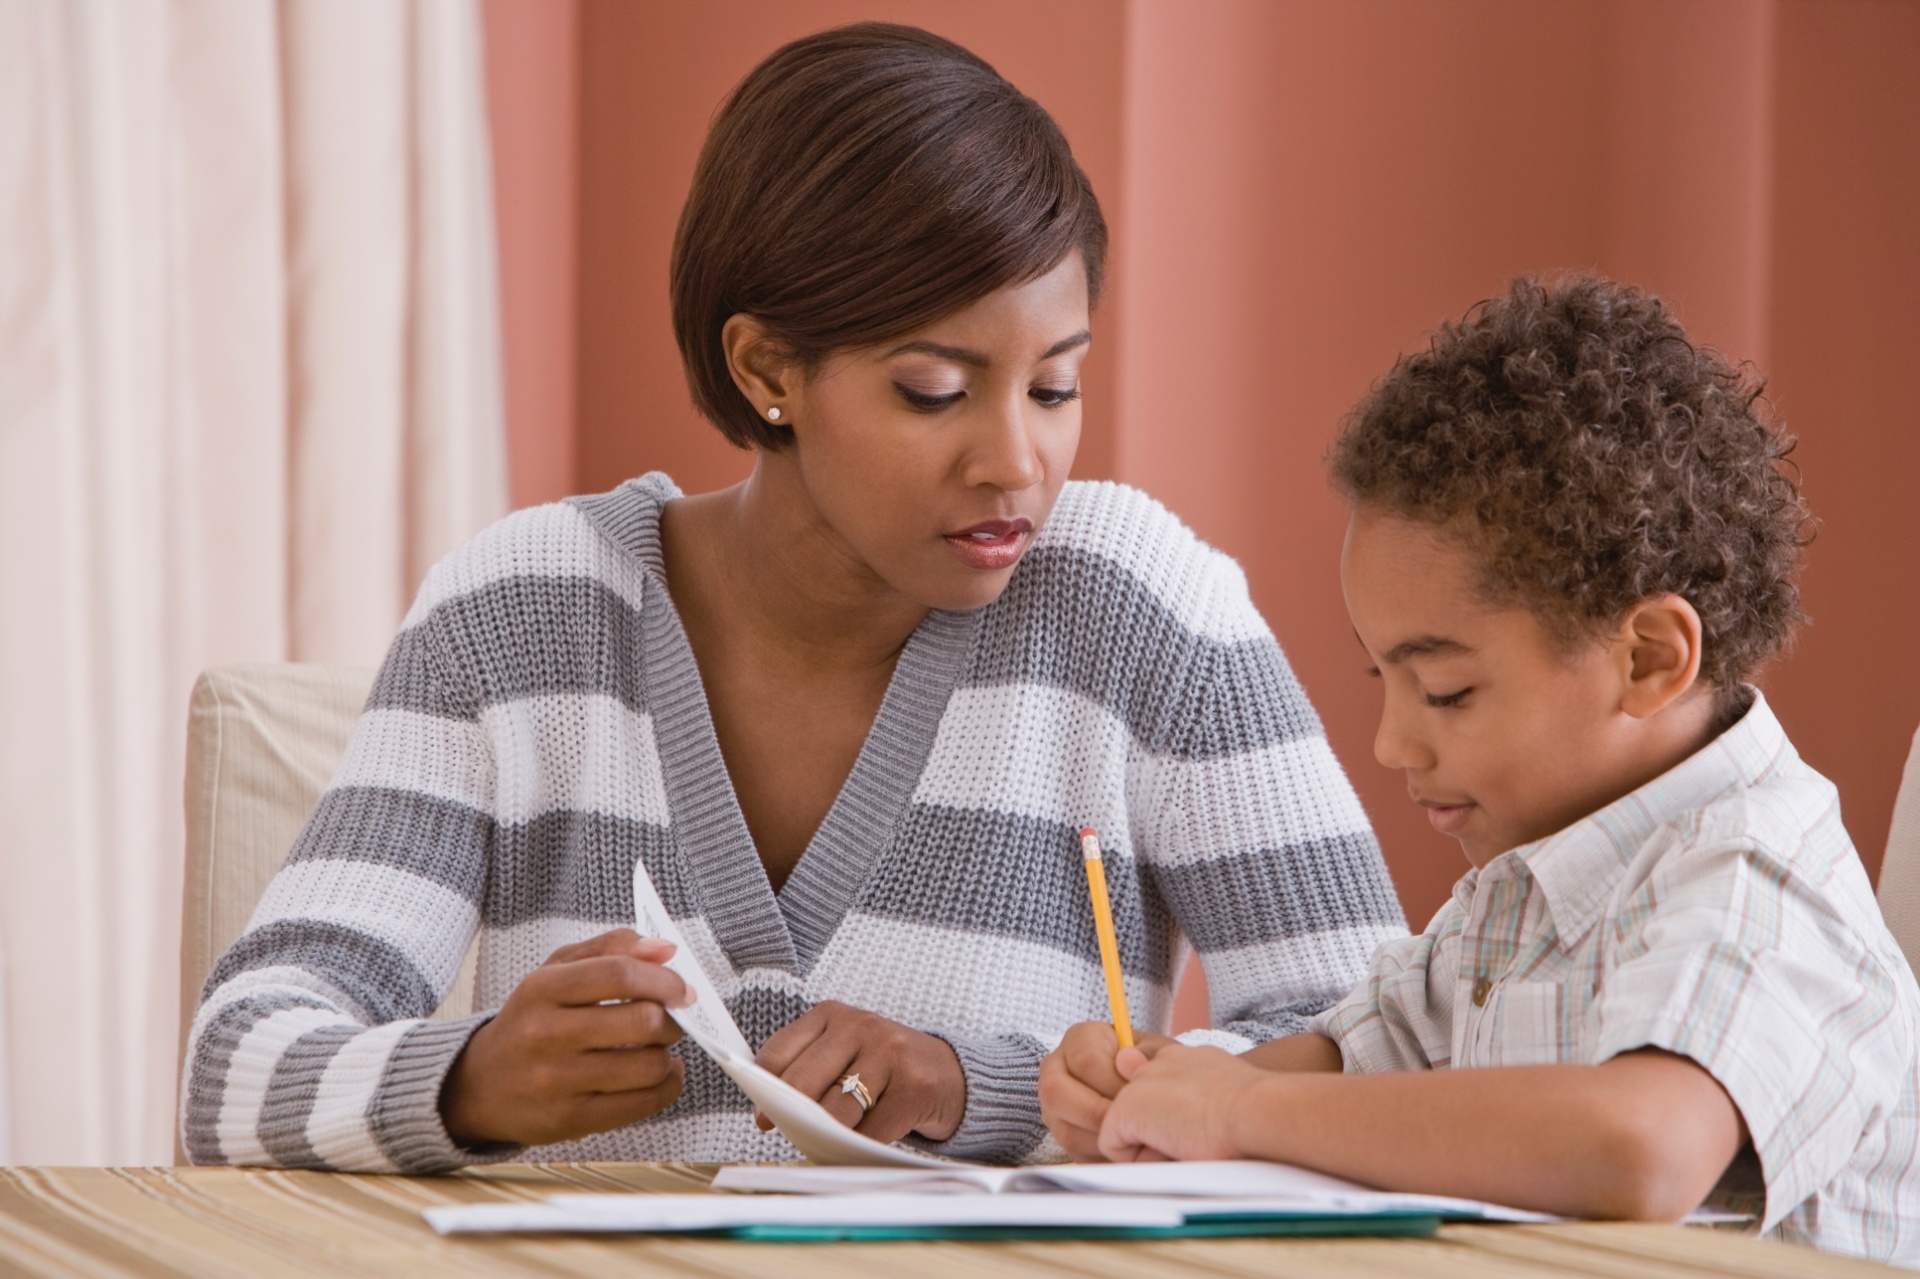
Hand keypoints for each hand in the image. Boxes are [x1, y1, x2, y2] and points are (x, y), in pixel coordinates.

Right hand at [440, 929, 688, 1147]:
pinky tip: (661, 1076)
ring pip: (648, 1065)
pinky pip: (641, 1104)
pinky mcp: (570, 1119)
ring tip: (659, 1049)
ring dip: (668, 1056)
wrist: (480, 1085)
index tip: (683, 989)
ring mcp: (556, 1081)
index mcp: (542, 989)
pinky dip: (666, 1087)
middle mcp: (545, 1034)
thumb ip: (611, 948)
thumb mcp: (556, 971)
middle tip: (672, 1020)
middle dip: (673, 1020)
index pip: (619, 974)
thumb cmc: (531, 1020)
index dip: (664, 980)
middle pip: (642, 1020)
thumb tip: (665, 949)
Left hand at [753, 1000, 966, 1144]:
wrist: (950, 1074)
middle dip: (789, 1115)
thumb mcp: (845, 1052)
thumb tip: (768, 1112)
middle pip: (804, 1082)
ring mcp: (891, 1053)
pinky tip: (858, 1147)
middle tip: (787, 1133)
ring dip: (826, 1135)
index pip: (780, 1051)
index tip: (761, 1115)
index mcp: (832, 1015)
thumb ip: (809, 1070)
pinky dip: (859, 1147)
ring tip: (824, 1143)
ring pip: (837, 1110)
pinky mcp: (914, 1087)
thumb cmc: (883, 1068)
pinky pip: (872, 1131)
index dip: (763, 1088)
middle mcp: (860, 1026)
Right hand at [1038, 1021, 1176, 1159]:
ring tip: (1134, 1140)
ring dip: (1103, 1141)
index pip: (1084, 1061)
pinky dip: (1104, 1158)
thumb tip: (1131, 1062)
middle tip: (1130, 1124)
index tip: (1139, 1094)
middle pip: (1056, 1094)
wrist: (1148, 1088)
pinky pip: (1075, 1154)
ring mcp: (1054, 1105)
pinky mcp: (1063, 1134)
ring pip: (1065, 1130)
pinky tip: (1127, 1153)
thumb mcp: (1157, 1054)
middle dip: (1098, 1114)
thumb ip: (1148, 1056)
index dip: (1113, 1082)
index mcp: (1079, 1039)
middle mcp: (1056, 1069)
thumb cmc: (1152, 1067)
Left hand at [1098, 1042, 1264, 1162]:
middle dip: (1160, 1132)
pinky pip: (1115, 1147)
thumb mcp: (1228, 1096)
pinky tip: (1172, 1152)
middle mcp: (1159, 1063)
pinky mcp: (1125, 1108)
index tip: (1202, 1129)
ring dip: (1152, 1144)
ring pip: (1130, 1128)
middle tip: (1198, 1140)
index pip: (1163, 1090)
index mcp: (1187, 1060)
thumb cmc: (1256, 1112)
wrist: (1256, 1110)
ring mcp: (1138, 1084)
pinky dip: (1138, 1159)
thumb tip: (1170, 1109)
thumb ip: (1196, 1097)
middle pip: (1144, 1111)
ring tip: (1189, 1146)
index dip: (1175, 1118)